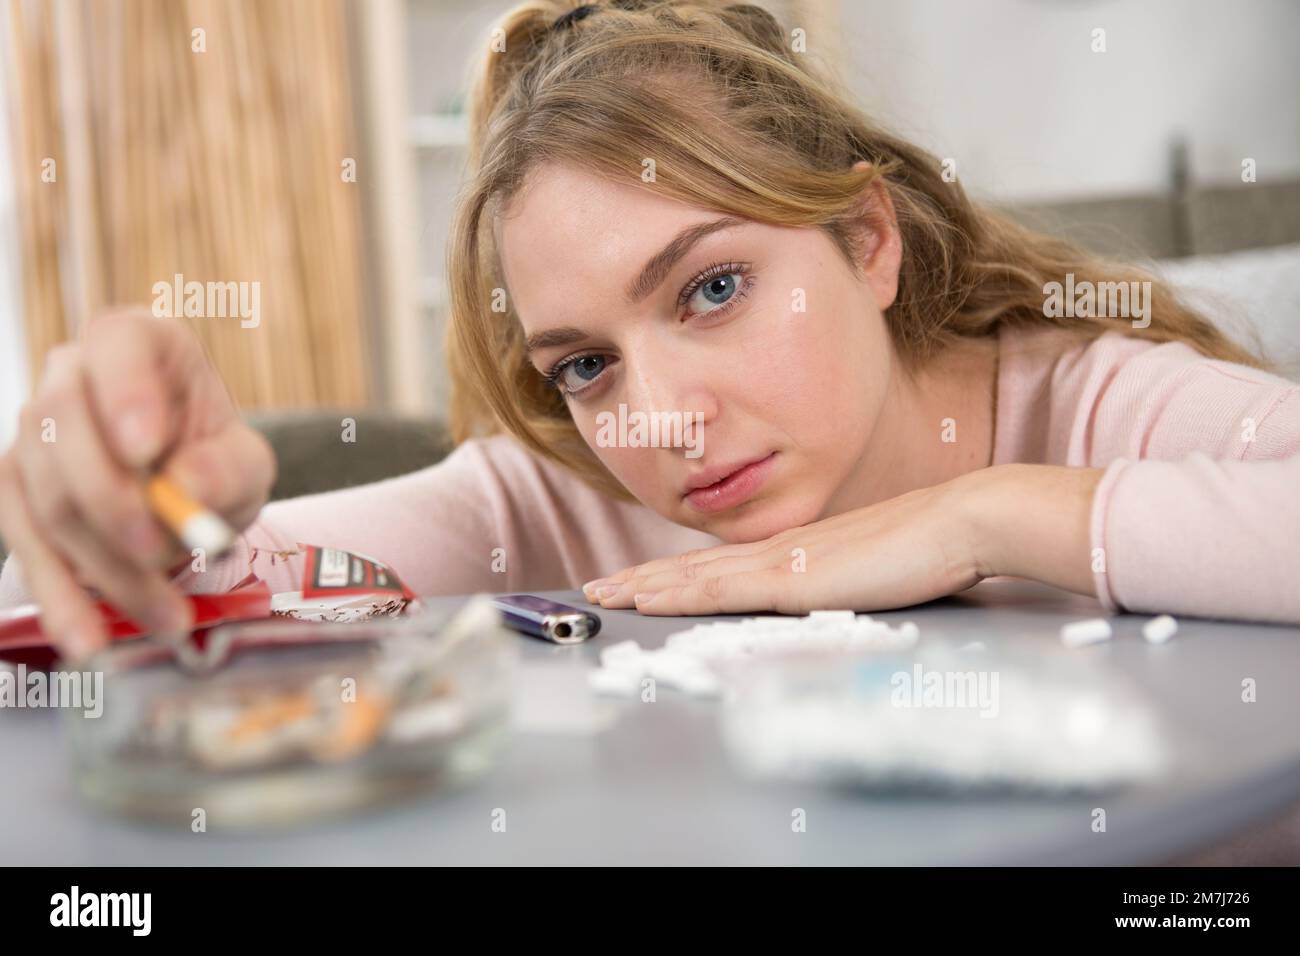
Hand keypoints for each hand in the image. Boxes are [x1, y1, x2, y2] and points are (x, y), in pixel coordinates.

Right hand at [0, 309, 275, 660]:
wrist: (187, 497)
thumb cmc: (216, 463)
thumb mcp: (246, 465)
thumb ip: (227, 470)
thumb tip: (186, 487)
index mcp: (135, 341)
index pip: (117, 345)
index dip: (124, 394)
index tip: (147, 449)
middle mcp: (70, 375)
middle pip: (62, 428)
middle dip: (112, 502)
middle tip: (162, 553)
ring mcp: (31, 433)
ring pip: (47, 498)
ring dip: (105, 567)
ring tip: (168, 619)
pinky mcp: (13, 491)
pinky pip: (24, 543)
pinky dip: (59, 596)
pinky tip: (89, 639)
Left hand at [582, 464, 1101, 615]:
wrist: (960, 522)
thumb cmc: (930, 548)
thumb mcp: (876, 569)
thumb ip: (845, 580)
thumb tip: (833, 593)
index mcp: (797, 551)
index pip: (720, 567)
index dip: (673, 573)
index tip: (638, 580)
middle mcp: (778, 552)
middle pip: (693, 568)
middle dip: (640, 578)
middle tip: (595, 587)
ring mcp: (782, 563)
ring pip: (694, 577)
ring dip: (643, 585)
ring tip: (601, 594)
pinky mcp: (792, 580)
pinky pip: (719, 591)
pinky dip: (676, 594)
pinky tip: (646, 599)